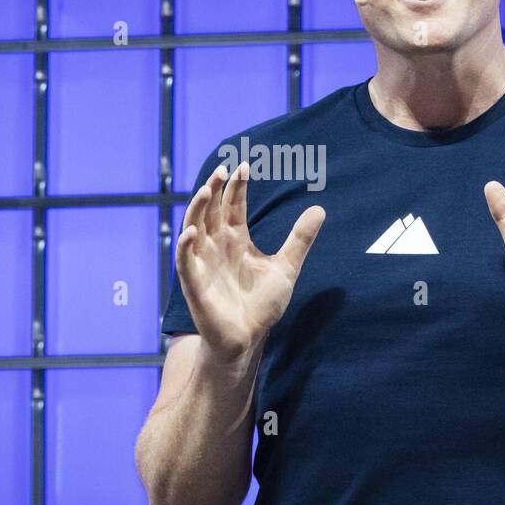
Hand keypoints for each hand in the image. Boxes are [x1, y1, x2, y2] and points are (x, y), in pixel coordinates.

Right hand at [176, 161, 325, 361]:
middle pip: (211, 210)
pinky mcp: (194, 284)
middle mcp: (216, 246)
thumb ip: (300, 239)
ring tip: (207, 190)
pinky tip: (191, 232)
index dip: (237, 186)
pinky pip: (184, 261)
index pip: (233, 205)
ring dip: (198, 208)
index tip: (245, 165)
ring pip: (193, 228)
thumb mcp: (286, 267)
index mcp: (236, 240)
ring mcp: (203, 263)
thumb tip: (320, 208)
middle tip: (223, 169)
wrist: (249, 339)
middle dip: (215, 189)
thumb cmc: (262, 305)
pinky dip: (184, 246)